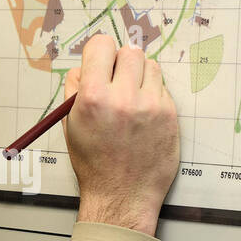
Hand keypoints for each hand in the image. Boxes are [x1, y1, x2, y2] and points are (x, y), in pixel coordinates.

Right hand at [62, 35, 178, 235]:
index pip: (101, 45)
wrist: (122, 195)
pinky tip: (143, 115)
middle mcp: (124, 97)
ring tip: (131, 99)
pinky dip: (152, 95)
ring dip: (140, 76)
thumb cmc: (94, 163)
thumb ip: (75, 89)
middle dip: (121, 63)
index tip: (100, 61)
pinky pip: (162, 88)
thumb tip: (85, 66)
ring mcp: (151, 105)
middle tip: (117, 81)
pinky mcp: (170, 115)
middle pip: (129, 51)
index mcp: (94, 97)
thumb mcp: (71, 125)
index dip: (99, 52)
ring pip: (150, 66)